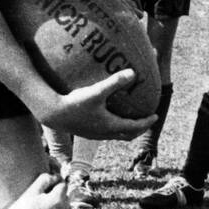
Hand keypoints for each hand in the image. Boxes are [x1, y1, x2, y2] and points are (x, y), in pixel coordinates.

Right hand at [40, 69, 156, 141]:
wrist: (52, 114)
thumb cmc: (75, 103)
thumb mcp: (96, 91)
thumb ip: (114, 82)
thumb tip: (133, 72)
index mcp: (111, 126)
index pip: (135, 127)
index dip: (147, 122)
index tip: (155, 116)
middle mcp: (104, 133)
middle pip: (128, 135)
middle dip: (139, 128)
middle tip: (145, 120)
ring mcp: (94, 135)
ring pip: (116, 135)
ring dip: (126, 129)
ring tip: (129, 119)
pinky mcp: (86, 132)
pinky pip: (105, 133)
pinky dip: (114, 127)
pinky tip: (107, 117)